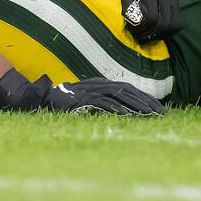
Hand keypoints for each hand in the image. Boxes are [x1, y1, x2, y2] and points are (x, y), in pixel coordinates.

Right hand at [0, 68, 164, 114]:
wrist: (37, 99)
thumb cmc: (59, 103)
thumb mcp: (82, 101)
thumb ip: (96, 104)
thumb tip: (115, 112)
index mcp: (97, 85)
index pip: (125, 89)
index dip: (142, 97)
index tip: (158, 108)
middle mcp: (96, 86)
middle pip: (127, 91)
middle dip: (146, 101)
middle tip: (163, 113)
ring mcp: (89, 92)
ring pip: (119, 96)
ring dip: (137, 105)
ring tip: (152, 115)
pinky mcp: (83, 100)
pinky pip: (104, 104)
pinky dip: (118, 109)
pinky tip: (130, 115)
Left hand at [102, 0, 182, 41]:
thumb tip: (122, 17)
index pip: (152, 18)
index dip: (142, 29)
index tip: (133, 32)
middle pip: (164, 23)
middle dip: (151, 34)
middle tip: (140, 37)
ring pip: (174, 24)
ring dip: (161, 33)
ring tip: (148, 34)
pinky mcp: (174, 0)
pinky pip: (179, 21)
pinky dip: (170, 29)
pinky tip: (157, 30)